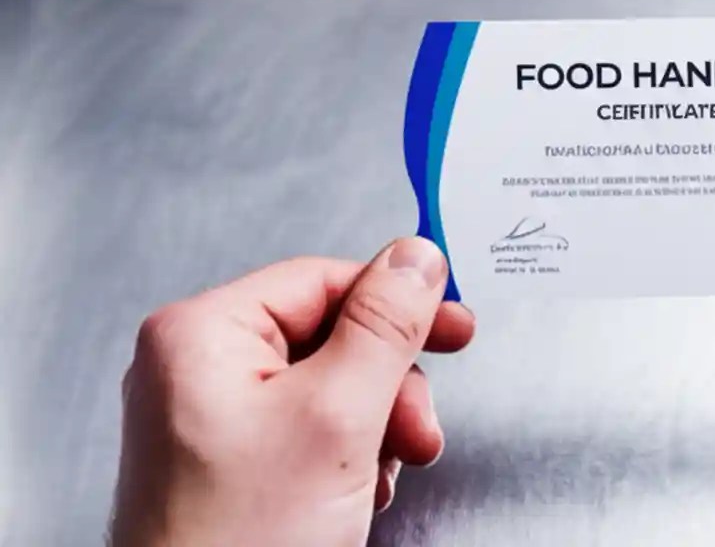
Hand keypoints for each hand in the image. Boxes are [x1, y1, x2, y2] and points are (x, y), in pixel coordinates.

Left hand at [111, 237, 473, 546]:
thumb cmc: (239, 544)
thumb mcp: (338, 417)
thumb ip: (384, 327)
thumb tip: (415, 259)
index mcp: (202, 334)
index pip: (323, 279)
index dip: (398, 301)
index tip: (454, 322)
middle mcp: (198, 368)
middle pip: (330, 335)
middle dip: (388, 384)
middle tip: (416, 427)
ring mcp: (210, 419)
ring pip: (328, 387)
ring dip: (375, 426)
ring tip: (381, 471)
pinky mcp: (229, 463)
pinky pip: (308, 429)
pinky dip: (348, 455)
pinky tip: (357, 490)